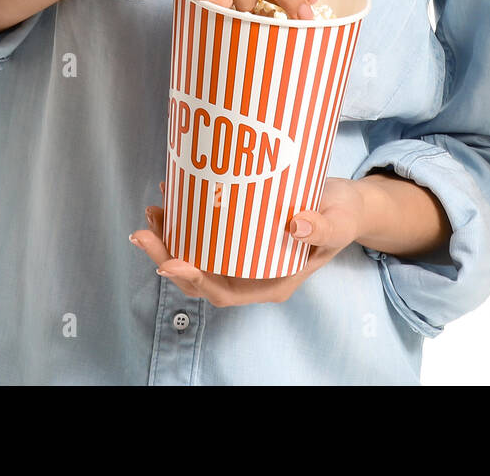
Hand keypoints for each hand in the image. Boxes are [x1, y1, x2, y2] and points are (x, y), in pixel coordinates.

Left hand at [129, 178, 366, 304]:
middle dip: (167, 258)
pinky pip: (206, 234)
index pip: (224, 291)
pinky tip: (173, 197)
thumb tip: (295, 226)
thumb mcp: (339, 223)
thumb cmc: (343, 216)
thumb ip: (322, 228)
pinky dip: (185, 220)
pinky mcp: (240, 232)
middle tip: (143, 232)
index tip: (169, 262)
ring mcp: (244, 254)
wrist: (346, 202)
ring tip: (152, 214)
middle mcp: (252, 273)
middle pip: (201, 276)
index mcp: (273, 281)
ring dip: (170, 239)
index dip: (194, 280)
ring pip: (198, 255)